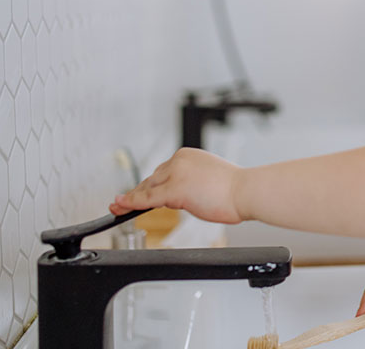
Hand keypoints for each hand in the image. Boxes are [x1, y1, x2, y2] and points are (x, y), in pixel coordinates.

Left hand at [109, 147, 244, 223]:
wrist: (247, 191)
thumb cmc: (238, 189)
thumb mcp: (211, 180)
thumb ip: (194, 184)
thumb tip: (183, 196)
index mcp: (189, 156)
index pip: (164, 171)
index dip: (150, 185)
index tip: (140, 192)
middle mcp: (179, 161)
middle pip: (152, 179)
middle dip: (138, 193)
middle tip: (122, 203)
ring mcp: (175, 174)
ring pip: (147, 189)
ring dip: (131, 199)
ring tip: (117, 207)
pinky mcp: (174, 190)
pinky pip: (147, 199)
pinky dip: (131, 203)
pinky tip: (120, 206)